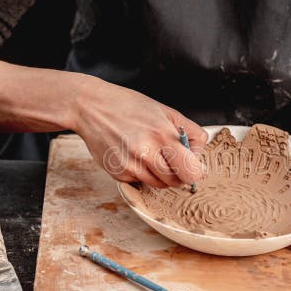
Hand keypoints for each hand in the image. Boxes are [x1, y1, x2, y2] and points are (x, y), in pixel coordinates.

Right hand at [72, 77, 207, 187]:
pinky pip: (141, 182)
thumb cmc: (128, 106)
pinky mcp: (118, 174)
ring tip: (152, 153)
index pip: (191, 171)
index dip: (195, 170)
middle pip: (177, 181)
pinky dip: (142, 173)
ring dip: (161, 174)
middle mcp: (146, 153)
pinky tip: (134, 155)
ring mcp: (131, 166)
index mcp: (163, 135)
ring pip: (160, 184)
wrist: (91, 108)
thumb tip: (199, 155)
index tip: (192, 164)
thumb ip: (190, 132)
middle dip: (179, 173)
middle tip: (172, 158)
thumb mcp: (166, 111)